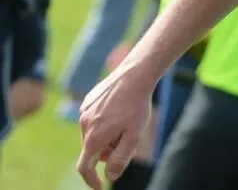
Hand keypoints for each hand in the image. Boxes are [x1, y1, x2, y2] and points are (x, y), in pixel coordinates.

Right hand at [77, 69, 153, 189]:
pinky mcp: (88, 101)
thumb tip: (110, 175)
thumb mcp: (134, 136)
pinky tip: (120, 112)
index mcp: (94, 138)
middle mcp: (84, 126)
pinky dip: (104, 124)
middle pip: (92, 150)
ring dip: (106, 137)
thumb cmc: (136, 106)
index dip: (91, 180)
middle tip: (125, 144)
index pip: (85, 167)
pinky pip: (93, 120)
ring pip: (93, 134)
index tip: (100, 186)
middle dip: (106, 153)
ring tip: (125, 125)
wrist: (134, 75)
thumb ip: (121, 158)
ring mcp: (84, 112)